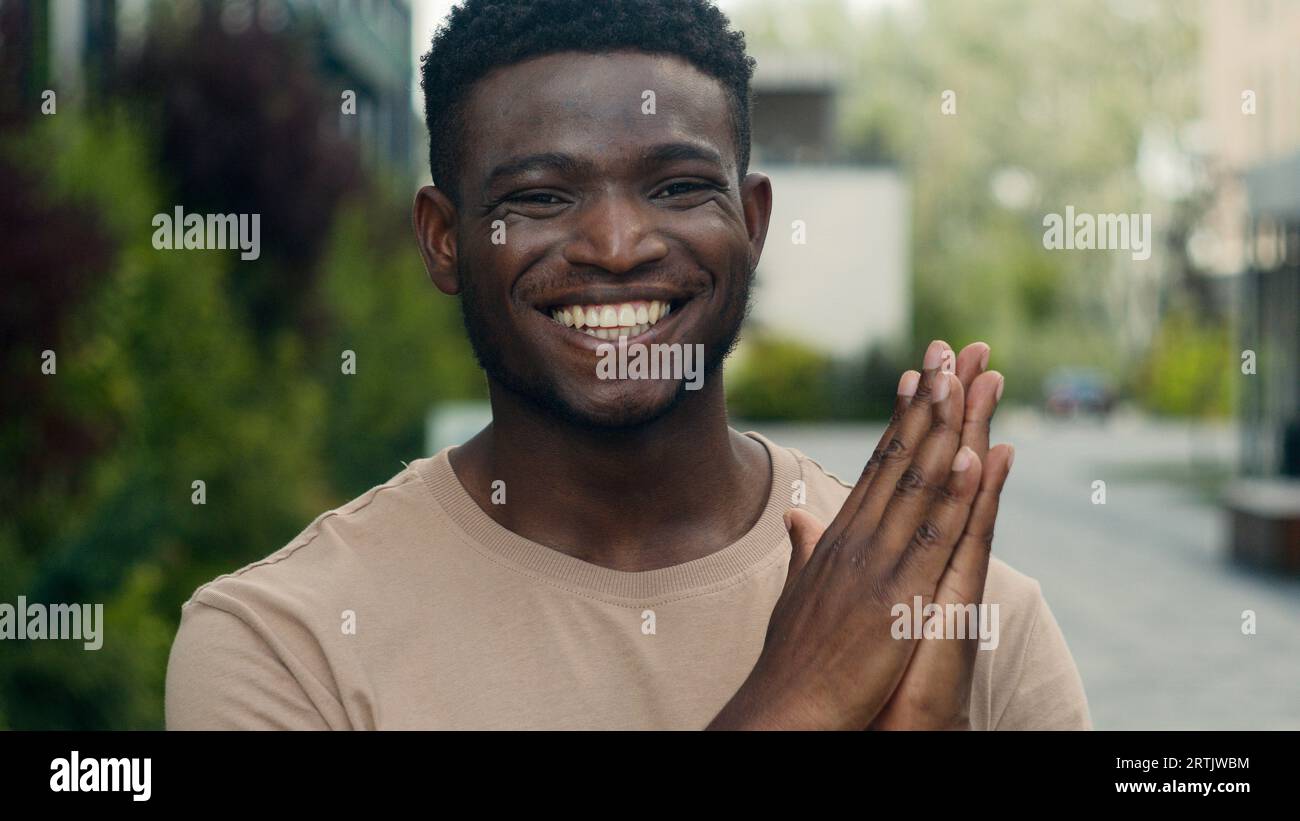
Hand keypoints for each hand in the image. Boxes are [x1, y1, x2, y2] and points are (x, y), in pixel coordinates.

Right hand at [707, 340, 983, 729]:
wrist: (784, 709)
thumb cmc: (791, 658)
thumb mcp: (798, 591)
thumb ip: (805, 549)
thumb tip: (798, 514)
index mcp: (840, 538)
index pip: (878, 465)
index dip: (903, 418)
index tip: (920, 375)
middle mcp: (857, 539)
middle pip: (900, 458)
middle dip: (927, 401)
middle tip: (948, 348)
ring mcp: (877, 565)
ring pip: (919, 484)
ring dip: (946, 428)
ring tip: (966, 376)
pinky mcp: (898, 599)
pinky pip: (933, 539)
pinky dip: (955, 496)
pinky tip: (973, 456)